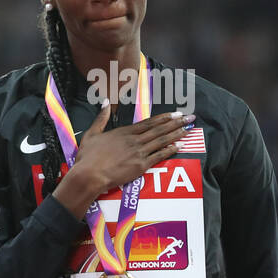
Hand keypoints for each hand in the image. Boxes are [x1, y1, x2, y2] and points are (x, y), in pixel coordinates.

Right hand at [54, 106, 192, 215]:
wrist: (89, 175)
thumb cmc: (87, 157)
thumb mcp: (91, 134)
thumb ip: (100, 118)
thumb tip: (104, 102)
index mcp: (124, 132)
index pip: (148, 122)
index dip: (164, 118)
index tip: (175, 113)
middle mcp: (134, 140)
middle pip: (159, 129)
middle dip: (176, 123)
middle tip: (190, 118)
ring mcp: (139, 152)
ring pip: (162, 140)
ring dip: (177, 134)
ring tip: (188, 129)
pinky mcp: (141, 165)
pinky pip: (159, 155)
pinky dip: (171, 150)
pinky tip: (180, 145)